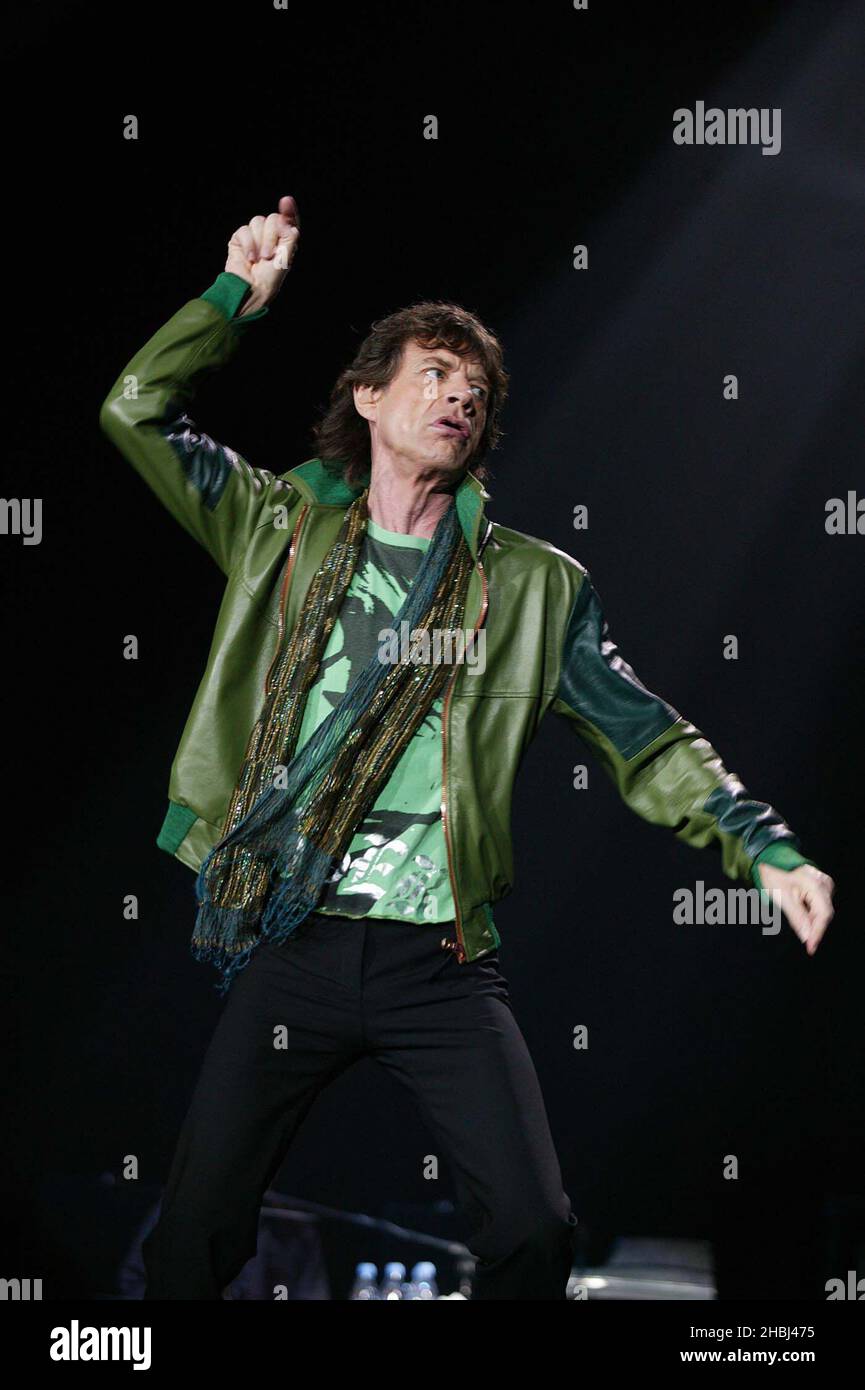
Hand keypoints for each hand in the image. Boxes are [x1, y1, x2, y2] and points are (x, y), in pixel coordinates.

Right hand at [224, 195, 300, 315]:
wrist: (251, 289)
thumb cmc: (270, 279)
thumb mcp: (285, 257)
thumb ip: (289, 236)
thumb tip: (286, 219)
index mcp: (284, 240)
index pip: (288, 220)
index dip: (288, 211)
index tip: (286, 201)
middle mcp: (270, 236)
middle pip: (273, 218)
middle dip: (271, 236)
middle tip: (268, 256)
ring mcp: (254, 237)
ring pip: (258, 221)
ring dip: (259, 242)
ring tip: (258, 259)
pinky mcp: (240, 239)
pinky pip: (244, 230)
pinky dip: (248, 244)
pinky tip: (249, 258)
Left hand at [758, 863, 834, 954]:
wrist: (769, 858)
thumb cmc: (773, 874)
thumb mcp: (781, 897)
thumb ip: (796, 917)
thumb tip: (806, 936)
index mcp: (816, 885)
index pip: (823, 915)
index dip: (817, 933)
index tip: (811, 948)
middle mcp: (824, 884)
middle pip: (824, 914)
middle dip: (813, 928)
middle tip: (804, 942)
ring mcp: (823, 884)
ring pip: (821, 910)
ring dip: (811, 921)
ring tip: (798, 925)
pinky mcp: (820, 886)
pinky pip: (818, 904)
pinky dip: (810, 913)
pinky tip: (801, 915)